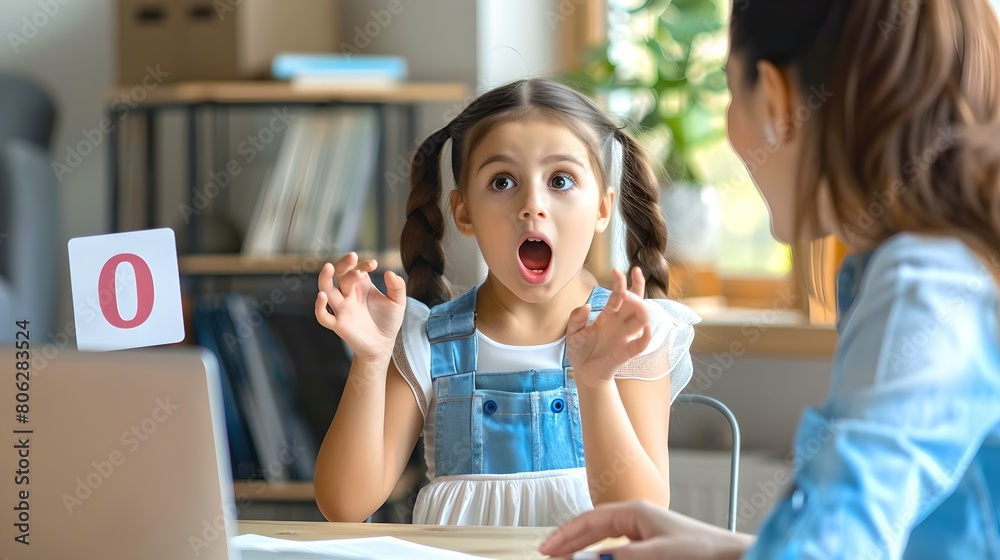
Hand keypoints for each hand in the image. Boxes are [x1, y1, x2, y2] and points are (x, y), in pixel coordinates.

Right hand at [314, 252, 406, 362]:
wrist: (383, 345)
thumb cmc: (388, 321)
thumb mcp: (397, 302)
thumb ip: (397, 287)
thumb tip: (390, 273)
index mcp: (361, 286)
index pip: (356, 269)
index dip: (362, 264)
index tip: (374, 264)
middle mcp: (349, 294)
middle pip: (339, 275)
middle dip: (344, 265)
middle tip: (352, 256)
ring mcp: (342, 309)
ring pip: (327, 290)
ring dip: (325, 278)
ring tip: (328, 267)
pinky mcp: (338, 324)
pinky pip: (323, 316)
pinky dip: (320, 306)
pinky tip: (322, 297)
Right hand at [538, 500, 752, 559]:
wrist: (731, 557)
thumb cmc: (700, 552)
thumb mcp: (655, 555)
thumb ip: (617, 558)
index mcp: (634, 511)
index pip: (589, 520)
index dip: (565, 535)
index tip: (546, 550)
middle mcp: (637, 517)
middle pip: (592, 527)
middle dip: (569, 540)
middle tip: (546, 554)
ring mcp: (644, 530)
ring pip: (603, 537)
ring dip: (583, 547)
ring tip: (564, 557)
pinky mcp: (651, 544)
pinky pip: (617, 546)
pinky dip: (601, 553)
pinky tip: (595, 559)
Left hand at [565, 267, 650, 385]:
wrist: (583, 372)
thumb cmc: (580, 349)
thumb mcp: (572, 333)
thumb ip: (576, 319)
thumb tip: (586, 306)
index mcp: (608, 315)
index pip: (619, 295)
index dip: (620, 282)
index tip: (616, 270)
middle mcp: (620, 323)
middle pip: (636, 302)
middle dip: (638, 286)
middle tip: (635, 274)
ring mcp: (625, 336)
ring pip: (641, 319)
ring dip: (640, 307)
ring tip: (630, 298)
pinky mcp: (626, 352)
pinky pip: (641, 344)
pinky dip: (646, 337)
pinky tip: (646, 329)